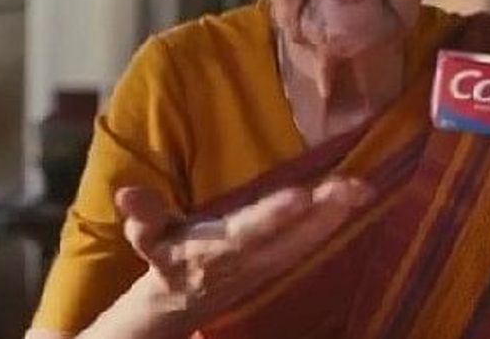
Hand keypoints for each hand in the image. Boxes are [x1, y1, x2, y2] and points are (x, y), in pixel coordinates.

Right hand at [81, 177, 372, 337]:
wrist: (181, 303)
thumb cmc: (167, 258)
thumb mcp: (148, 239)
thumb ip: (145, 216)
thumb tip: (126, 191)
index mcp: (215, 250)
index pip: (248, 231)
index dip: (273, 216)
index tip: (299, 196)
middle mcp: (247, 260)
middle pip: (289, 236)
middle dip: (321, 213)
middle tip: (352, 186)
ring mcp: (268, 265)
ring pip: (307, 240)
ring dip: (336, 215)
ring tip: (363, 189)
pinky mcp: (281, 263)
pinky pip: (312, 242)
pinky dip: (335, 222)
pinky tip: (357, 200)